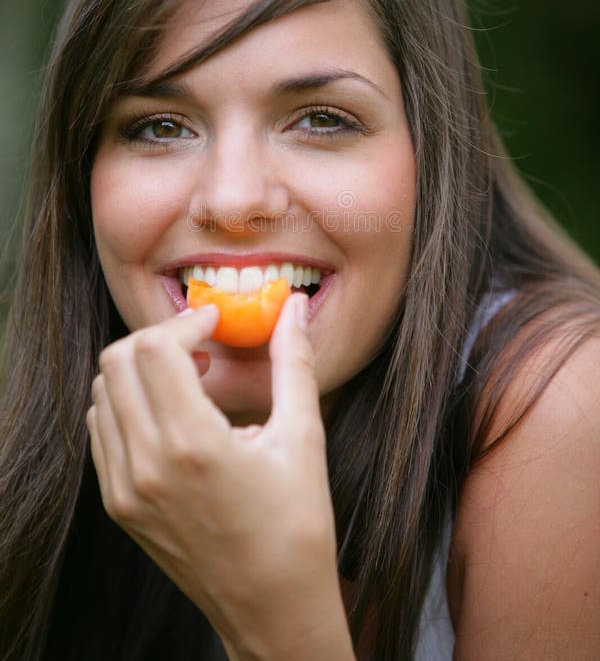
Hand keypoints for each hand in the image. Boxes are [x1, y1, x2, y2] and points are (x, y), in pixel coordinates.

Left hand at [86, 294, 354, 660]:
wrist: (272, 608)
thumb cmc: (296, 526)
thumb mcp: (303, 438)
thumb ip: (295, 363)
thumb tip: (293, 306)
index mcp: (192, 445)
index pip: (155, 349)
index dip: (186, 322)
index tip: (215, 323)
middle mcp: (146, 465)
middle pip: (118, 362)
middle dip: (159, 339)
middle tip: (199, 345)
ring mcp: (125, 488)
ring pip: (103, 392)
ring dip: (140, 369)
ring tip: (187, 377)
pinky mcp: (119, 505)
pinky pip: (103, 430)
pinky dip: (127, 404)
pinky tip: (169, 412)